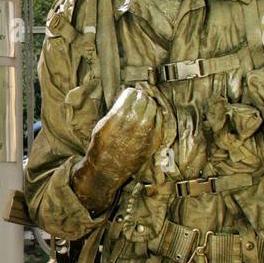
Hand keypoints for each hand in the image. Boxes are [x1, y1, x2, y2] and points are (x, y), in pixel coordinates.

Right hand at [72, 85, 162, 210]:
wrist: (108, 170)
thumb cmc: (102, 147)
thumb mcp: (102, 124)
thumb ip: (116, 109)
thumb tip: (129, 96)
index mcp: (119, 117)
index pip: (132, 94)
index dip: (130, 92)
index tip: (129, 94)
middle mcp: (135, 124)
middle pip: (144, 99)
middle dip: (140, 97)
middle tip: (137, 99)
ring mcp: (147, 133)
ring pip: (154, 108)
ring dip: (149, 104)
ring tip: (143, 107)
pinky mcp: (155, 141)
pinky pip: (160, 120)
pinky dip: (155, 116)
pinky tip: (149, 117)